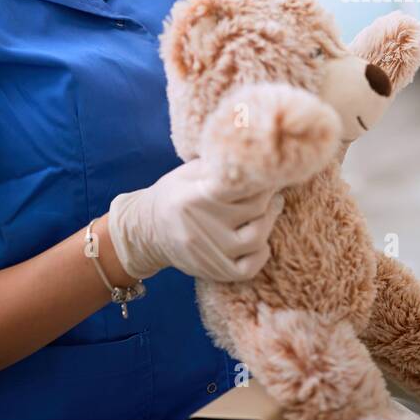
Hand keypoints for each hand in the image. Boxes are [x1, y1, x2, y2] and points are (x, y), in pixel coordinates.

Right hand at [107, 158, 284, 281]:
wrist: (145, 231)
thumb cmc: (174, 194)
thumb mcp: (189, 172)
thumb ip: (219, 163)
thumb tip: (254, 148)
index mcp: (196, 196)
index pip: (241, 183)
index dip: (262, 175)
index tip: (270, 166)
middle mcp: (201, 226)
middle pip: (255, 209)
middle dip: (269, 194)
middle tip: (274, 184)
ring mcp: (208, 252)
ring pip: (256, 238)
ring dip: (269, 220)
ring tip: (271, 207)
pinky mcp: (213, 271)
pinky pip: (249, 268)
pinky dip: (261, 253)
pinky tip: (261, 240)